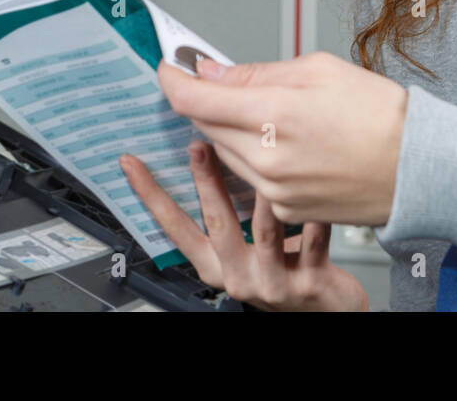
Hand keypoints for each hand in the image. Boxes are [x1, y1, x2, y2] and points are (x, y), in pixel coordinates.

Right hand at [119, 140, 368, 310]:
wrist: (324, 312)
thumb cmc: (281, 271)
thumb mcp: (243, 249)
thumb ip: (229, 214)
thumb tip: (211, 153)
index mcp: (215, 265)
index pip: (174, 227)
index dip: (151, 196)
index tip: (131, 163)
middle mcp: (238, 275)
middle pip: (218, 223)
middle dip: (206, 182)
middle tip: (199, 145)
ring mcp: (272, 282)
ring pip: (266, 231)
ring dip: (262, 194)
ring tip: (262, 158)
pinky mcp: (309, 282)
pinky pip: (313, 241)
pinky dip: (313, 214)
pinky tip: (313, 189)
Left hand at [155, 51, 407, 224]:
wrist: (418, 167)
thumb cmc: (380, 114)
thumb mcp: (319, 69)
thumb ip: (257, 72)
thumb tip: (213, 72)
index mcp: (272, 113)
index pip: (194, 98)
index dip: (173, 79)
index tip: (170, 68)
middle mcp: (266, 157)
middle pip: (204, 125)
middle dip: (207, 100)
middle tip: (225, 81)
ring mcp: (273, 189)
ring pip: (224, 151)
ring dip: (231, 129)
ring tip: (272, 114)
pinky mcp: (283, 210)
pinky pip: (250, 178)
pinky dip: (255, 157)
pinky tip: (287, 144)